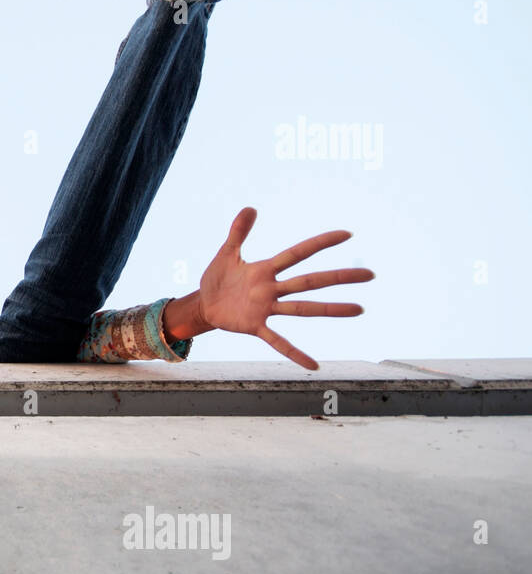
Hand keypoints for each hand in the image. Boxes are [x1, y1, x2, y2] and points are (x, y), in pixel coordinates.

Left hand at [197, 207, 374, 370]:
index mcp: (266, 270)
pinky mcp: (255, 327)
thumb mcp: (226, 253)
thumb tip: (250, 207)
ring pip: (302, 309)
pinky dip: (294, 353)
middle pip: (310, 281)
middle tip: (369, 274)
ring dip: (330, 310)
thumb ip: (238, 232)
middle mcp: (272, 289)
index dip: (320, 243)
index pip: (298, 253)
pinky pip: (278, 342)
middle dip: (338, 277)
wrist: (204, 304)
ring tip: (359, 310)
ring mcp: (266, 309)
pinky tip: (313, 365)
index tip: (347, 234)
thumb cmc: (218, 279)